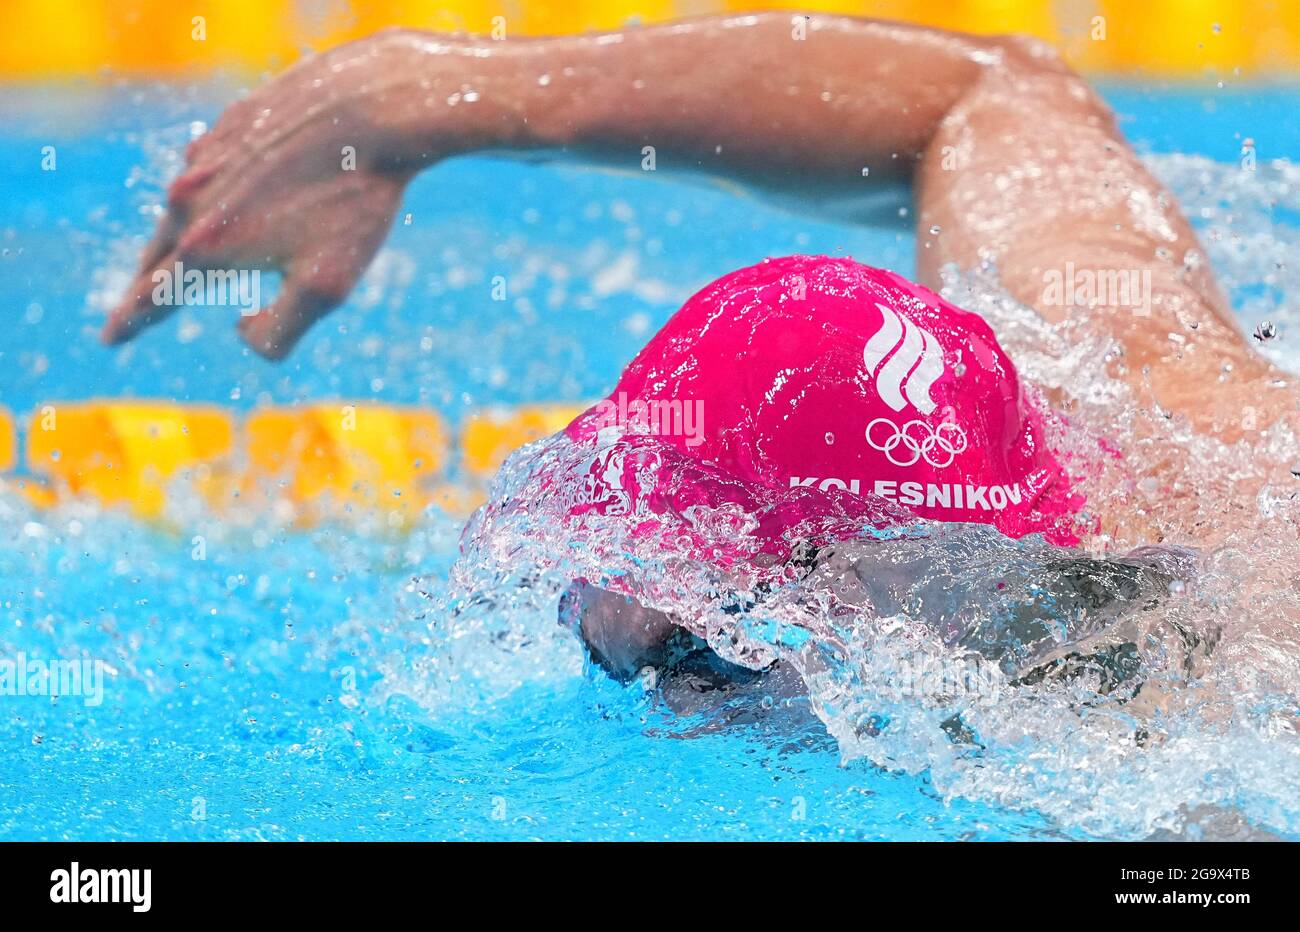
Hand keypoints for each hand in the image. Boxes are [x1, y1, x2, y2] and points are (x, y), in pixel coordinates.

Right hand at [102, 33, 422, 358]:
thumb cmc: (352, 201)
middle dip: (146, 284)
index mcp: (206, 245)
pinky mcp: (230, 125)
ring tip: (171, 259)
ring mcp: (206, 157)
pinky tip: (219, 196)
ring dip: (175, 237)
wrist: (369, 106)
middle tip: (131, 307)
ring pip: (180, 206)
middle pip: (159, 252)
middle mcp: (190, 198)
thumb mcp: (325, 287)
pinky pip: (209, 170)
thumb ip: (278, 332)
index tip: (111, 339)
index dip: (131, 321)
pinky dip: (205, 193)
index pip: (155, 295)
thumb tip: (241, 330)